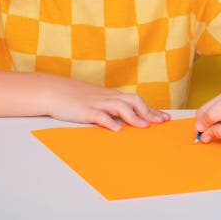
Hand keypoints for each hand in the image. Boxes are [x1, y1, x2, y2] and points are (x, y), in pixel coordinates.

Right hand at [42, 76, 169, 130]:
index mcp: (113, 96)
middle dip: (149, 112)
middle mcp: (108, 98)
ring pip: (120, 107)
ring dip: (133, 117)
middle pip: (133, 101)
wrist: (55, 91)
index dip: (152, 109)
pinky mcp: (85, 110)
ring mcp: (97, 103)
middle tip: (161, 122)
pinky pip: (99, 115)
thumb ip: (113, 108)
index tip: (165, 117)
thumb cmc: (77, 98)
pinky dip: (109, 122)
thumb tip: (128, 119)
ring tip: (144, 127)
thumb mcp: (99, 101)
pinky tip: (117, 130)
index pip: (137, 101)